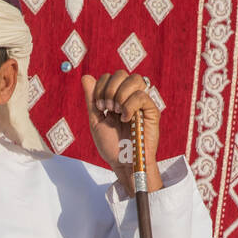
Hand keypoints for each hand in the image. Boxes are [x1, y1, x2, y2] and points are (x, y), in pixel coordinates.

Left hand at [81, 70, 161, 193]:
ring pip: (135, 80)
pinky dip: (130, 106)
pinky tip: (126, 119)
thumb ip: (92, 100)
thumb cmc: (111, 146)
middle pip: (121, 73)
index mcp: (116, 98)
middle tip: (107, 109)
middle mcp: (130, 97)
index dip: (100, 86)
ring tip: (117, 112)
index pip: (109, 76)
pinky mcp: (152, 110)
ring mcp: (142, 102)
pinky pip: (142, 96)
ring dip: (120, 95)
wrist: (122, 163)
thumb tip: (86, 77)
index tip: (99, 106)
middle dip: (109, 89)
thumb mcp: (96, 121)